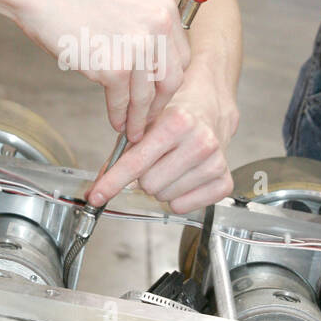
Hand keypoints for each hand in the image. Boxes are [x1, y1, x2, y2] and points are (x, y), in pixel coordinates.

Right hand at [16, 0, 189, 142]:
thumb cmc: (78, 0)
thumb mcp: (129, 5)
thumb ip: (149, 31)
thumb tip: (156, 68)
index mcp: (165, 9)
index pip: (181, 57)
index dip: (170, 80)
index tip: (160, 93)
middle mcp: (158, 27)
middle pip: (172, 80)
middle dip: (160, 103)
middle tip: (149, 117)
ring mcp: (138, 48)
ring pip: (146, 97)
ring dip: (139, 118)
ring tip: (133, 129)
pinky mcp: (114, 68)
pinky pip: (121, 101)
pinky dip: (119, 116)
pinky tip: (116, 122)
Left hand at [86, 62, 238, 213]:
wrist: (210, 114)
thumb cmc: (176, 119)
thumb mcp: (145, 126)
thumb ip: (120, 154)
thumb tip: (100, 184)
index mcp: (178, 121)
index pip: (136, 162)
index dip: (112, 182)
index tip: (96, 197)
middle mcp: (200, 141)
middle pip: (149, 185)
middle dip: (145, 177)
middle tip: (156, 161)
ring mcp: (215, 163)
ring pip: (165, 197)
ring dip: (162, 187)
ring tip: (173, 166)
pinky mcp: (224, 182)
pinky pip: (182, 207)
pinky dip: (177, 198)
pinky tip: (184, 178)